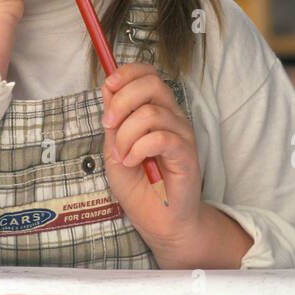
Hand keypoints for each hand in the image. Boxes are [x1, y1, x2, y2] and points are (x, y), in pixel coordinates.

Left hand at [101, 63, 201, 258]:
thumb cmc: (139, 186)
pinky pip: (160, 137)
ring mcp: (181, 134)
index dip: (126, 74)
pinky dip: (138, 148)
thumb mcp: (114, 148)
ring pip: (151, 113)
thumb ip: (113, 121)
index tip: (107, 87)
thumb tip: (108, 88)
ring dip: (126, 134)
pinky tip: (131, 161)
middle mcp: (172, 117)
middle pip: (152, 84)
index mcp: (157, 110)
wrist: (158, 220)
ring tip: (120, 156)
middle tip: (108, 125)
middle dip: (122, 100)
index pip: (148, 74)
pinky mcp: (187, 154)